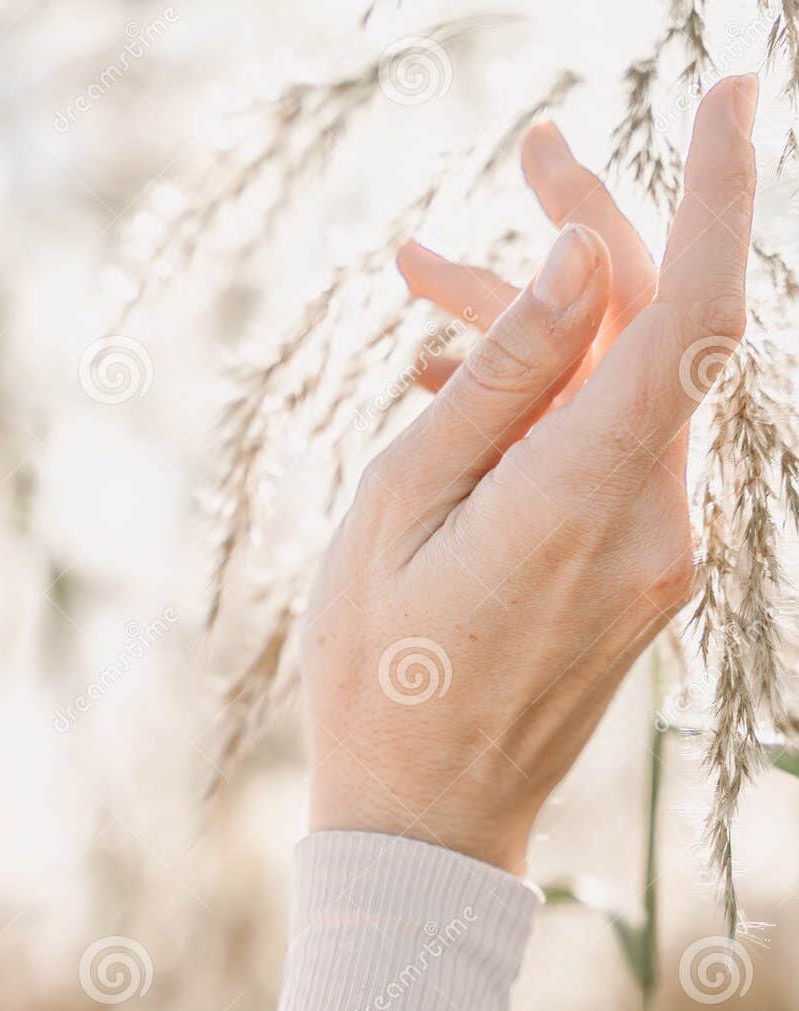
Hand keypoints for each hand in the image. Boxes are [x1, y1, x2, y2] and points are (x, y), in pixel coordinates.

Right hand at [303, 75, 756, 876]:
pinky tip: (457, 390)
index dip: (716, 195)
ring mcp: (658, 551)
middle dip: (592, 232)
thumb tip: (583, 256)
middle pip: (657, 332)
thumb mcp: (399, 505)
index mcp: (582, 500)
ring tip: (423, 285)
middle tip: (519, 155)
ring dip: (545, 324)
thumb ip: (499, 375)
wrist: (426, 819)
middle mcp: (653, 521)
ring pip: (628, 387)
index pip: (692, 320)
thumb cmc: (381, 672)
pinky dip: (554, 401)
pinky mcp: (643, 570)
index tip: (728, 92)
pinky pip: (617, 448)